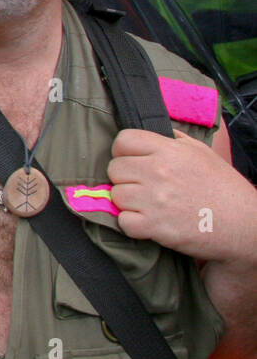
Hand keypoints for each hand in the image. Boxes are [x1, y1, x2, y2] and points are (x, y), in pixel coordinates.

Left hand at [109, 128, 256, 262]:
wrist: (246, 225)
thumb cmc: (224, 187)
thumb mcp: (202, 152)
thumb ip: (173, 139)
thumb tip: (152, 132)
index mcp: (169, 150)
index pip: (123, 140)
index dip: (123, 152)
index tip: (133, 162)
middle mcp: (159, 171)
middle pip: (114, 169)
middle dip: (125, 178)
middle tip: (143, 187)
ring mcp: (155, 199)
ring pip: (115, 195)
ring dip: (128, 202)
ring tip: (149, 205)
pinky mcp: (155, 226)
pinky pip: (122, 221)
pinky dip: (132, 225)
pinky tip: (148, 222)